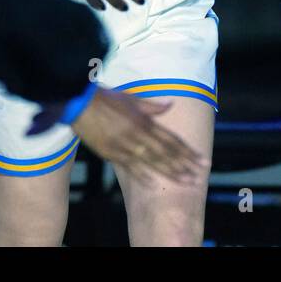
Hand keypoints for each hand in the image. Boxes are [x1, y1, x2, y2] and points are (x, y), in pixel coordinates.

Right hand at [71, 88, 206, 184]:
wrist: (79, 103)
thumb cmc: (105, 98)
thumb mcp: (131, 98)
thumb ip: (151, 106)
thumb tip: (171, 105)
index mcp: (144, 121)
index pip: (171, 139)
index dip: (187, 151)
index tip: (202, 160)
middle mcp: (138, 134)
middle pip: (166, 153)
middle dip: (184, 165)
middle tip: (199, 177)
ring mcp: (124, 145)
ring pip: (151, 162)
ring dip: (169, 172)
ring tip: (185, 182)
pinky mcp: (111, 153)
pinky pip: (129, 166)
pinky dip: (141, 175)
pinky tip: (153, 183)